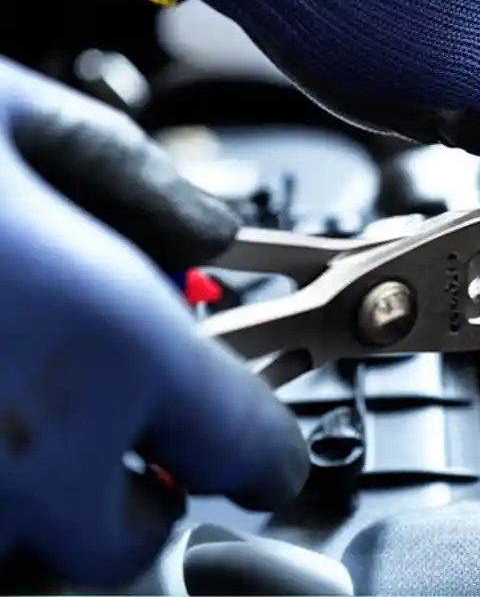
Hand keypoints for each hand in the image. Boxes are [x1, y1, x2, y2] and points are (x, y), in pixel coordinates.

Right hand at [0, 60, 306, 585]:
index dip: (265, 451)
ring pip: (20, 553)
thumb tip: (204, 232)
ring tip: (6, 406)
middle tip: (118, 431)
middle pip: (129, 538)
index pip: (244, 449)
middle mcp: (30, 436)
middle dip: (138, 495)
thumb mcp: (11, 116)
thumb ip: (131, 181)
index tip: (260, 450)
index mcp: (108, 339)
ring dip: (33, 501)